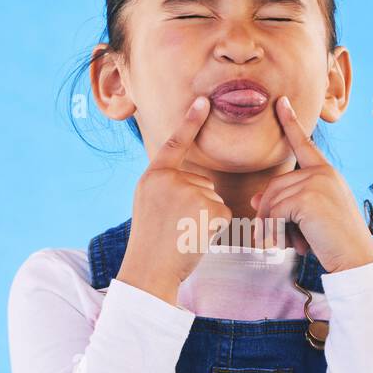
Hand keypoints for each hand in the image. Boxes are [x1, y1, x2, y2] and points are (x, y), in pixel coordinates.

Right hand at [116, 95, 230, 304]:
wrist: (148, 270)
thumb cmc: (151, 243)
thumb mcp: (149, 204)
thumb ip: (167, 186)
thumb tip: (199, 180)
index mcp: (153, 176)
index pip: (175, 144)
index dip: (190, 122)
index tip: (203, 101)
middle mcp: (170, 179)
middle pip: (202, 182)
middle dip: (197, 204)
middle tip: (176, 227)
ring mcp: (190, 192)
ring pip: (213, 199)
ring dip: (205, 218)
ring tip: (182, 234)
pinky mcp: (208, 209)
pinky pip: (223, 213)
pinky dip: (216, 228)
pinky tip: (196, 238)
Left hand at [249, 96, 372, 273]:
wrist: (356, 259)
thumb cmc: (334, 242)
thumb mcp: (309, 218)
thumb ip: (287, 203)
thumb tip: (256, 199)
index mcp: (327, 173)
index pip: (305, 144)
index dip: (290, 123)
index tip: (281, 102)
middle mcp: (323, 173)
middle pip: (275, 185)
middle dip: (269, 215)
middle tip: (276, 241)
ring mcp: (317, 182)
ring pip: (272, 200)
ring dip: (270, 227)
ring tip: (284, 245)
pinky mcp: (309, 198)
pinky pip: (275, 211)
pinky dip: (274, 231)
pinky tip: (290, 245)